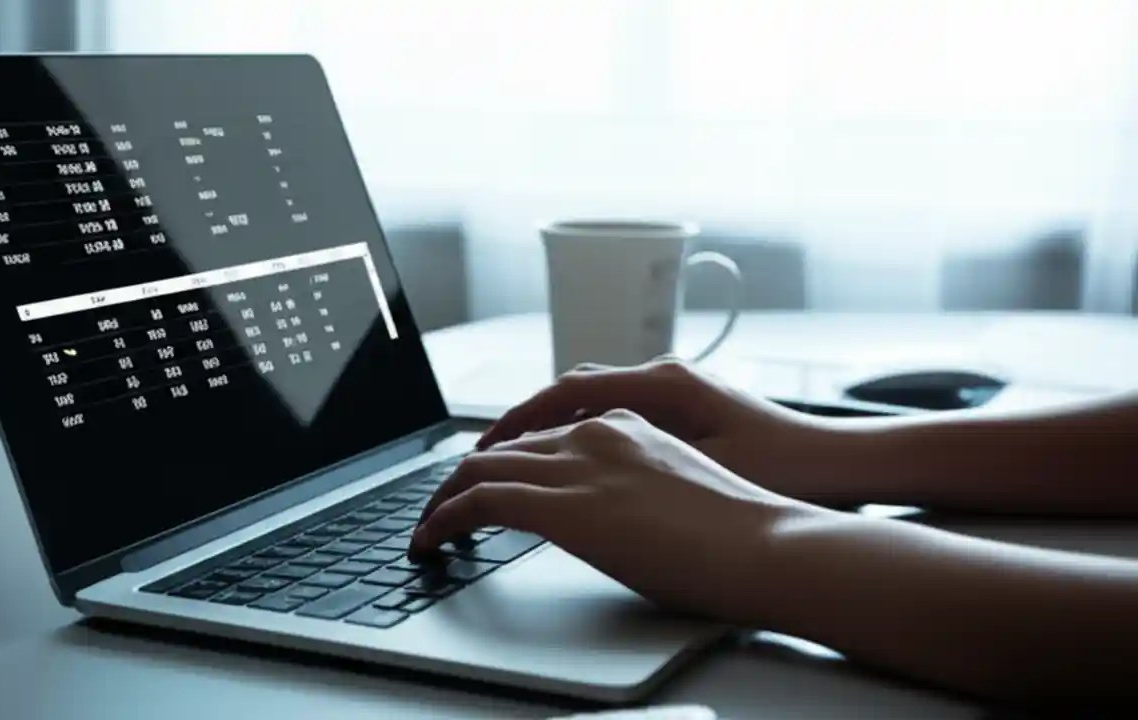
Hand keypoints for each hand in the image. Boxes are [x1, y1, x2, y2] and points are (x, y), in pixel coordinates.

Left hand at [412, 409, 813, 618]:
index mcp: (628, 421)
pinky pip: (481, 500)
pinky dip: (446, 516)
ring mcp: (579, 462)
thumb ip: (638, 483)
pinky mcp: (564, 504)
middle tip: (445, 501)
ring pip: (483, 465)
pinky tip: (432, 538)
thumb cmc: (744, 528)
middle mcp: (597, 430)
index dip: (508, 453)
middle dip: (468, 472)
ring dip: (447, 494)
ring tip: (430, 523)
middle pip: (507, 443)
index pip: (545, 428)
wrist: (771, 544)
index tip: (489, 475)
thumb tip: (615, 510)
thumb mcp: (681, 487)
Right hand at [476, 358, 850, 500]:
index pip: (566, 392)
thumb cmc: (783, 466)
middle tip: (487, 458)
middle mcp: (665, 376)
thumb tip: (569, 455)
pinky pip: (618, 413)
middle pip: (572, 390)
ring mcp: (677, 390)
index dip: (516, 421)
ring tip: (520, 463)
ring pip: (594, 401)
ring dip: (554, 428)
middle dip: (526, 422)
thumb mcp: (698, 465)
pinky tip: (576, 464)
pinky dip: (586, 433)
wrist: (845, 464)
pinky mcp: (688, 409)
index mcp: (663, 383)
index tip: (482, 448)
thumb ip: (632, 452)